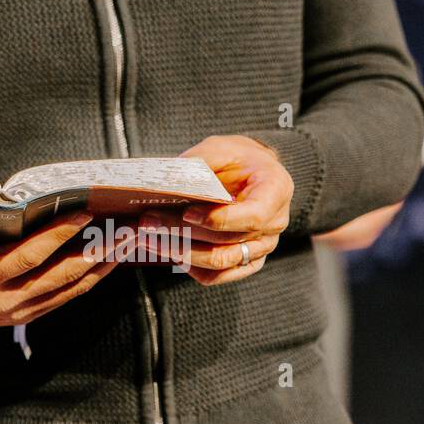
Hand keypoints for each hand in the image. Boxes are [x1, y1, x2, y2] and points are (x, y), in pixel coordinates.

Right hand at [0, 211, 124, 341]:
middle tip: (124, 231)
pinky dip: (85, 285)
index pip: (28, 256)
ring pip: (67, 290)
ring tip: (125, 248)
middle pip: (60, 275)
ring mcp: (16, 311)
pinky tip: (103, 269)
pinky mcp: (21, 317)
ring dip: (98, 269)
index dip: (57, 235)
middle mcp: (4, 299)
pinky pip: (61, 301)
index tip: (82, 215)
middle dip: (95, 252)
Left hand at [139, 135, 291, 285]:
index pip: (252, 217)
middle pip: (228, 242)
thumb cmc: (239, 158)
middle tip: (148, 222)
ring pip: (220, 263)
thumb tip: (166, 183)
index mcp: (276, 193)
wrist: (254, 172)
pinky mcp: (244, 262)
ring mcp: (261, 248)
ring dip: (180, 252)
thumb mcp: (223, 148)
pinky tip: (165, 250)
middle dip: (184, 234)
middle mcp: (273, 226)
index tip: (186, 213)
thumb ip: (201, 163)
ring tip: (148, 238)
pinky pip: (217, 276)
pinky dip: (190, 266)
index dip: (220, 219)